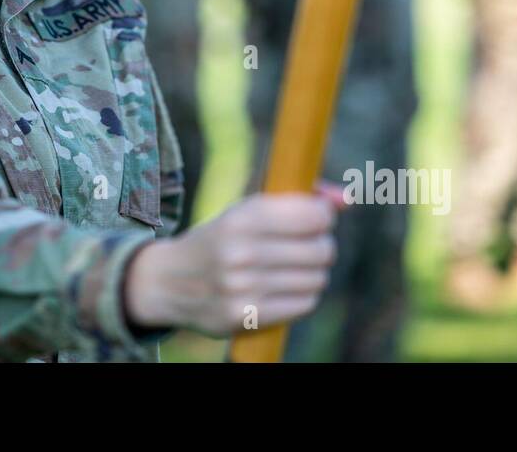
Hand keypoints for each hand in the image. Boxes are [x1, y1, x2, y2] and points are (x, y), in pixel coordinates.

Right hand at [125, 181, 345, 336]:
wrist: (169, 281)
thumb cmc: (221, 238)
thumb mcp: (247, 210)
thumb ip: (298, 199)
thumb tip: (347, 199)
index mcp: (241, 218)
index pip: (313, 216)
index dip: (322, 215)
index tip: (315, 217)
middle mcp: (241, 253)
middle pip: (321, 250)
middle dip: (320, 245)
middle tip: (305, 244)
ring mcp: (243, 288)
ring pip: (317, 279)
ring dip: (313, 272)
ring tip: (292, 267)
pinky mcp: (246, 317)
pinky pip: (304, 303)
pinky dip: (303, 295)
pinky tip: (285, 287)